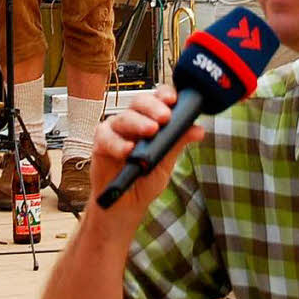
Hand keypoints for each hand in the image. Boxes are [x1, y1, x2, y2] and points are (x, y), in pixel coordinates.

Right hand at [88, 87, 204, 223]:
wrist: (127, 204)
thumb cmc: (145, 178)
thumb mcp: (167, 160)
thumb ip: (178, 142)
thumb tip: (198, 130)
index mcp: (150, 119)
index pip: (157, 98)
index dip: (164, 95)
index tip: (173, 99)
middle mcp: (132, 120)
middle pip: (139, 102)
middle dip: (153, 107)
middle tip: (164, 118)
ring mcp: (115, 130)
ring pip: (124, 118)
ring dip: (138, 123)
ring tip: (151, 131)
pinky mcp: (100, 144)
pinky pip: (107, 138)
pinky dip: (118, 144)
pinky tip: (128, 150)